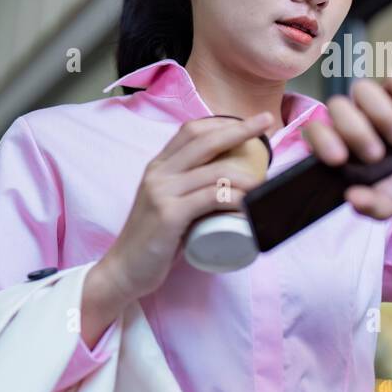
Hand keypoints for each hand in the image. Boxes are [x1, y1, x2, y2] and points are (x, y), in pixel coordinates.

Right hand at [100, 113, 273, 300]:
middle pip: (205, 140)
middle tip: (267, 122)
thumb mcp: (168, 204)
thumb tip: (228, 184)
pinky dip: (235, 199)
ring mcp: (162, 192)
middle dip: (240, 128)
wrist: (124, 270)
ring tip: (264, 184)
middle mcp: (158, 173)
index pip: (191, 131)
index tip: (249, 122)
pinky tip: (249, 204)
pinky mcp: (168, 215)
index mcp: (159, 166)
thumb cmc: (154, 240)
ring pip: (214, 172)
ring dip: (246, 176)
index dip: (221, 122)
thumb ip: (189, 190)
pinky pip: (210, 198)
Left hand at [300, 75, 391, 220]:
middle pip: (338, 107)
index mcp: (337, 144)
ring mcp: (374, 100)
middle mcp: (350, 117)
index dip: (323, 141)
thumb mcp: (388, 202)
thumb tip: (352, 199)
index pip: (316, 132)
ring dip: (381, 113)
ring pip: (363, 89)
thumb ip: (371, 206)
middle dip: (356, 132)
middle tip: (377, 156)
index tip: (339, 159)